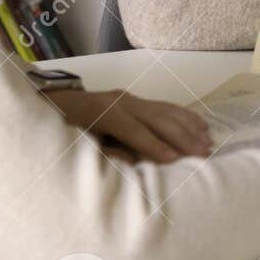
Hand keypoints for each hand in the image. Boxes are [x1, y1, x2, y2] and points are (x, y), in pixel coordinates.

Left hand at [46, 89, 211, 163]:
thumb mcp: (74, 146)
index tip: (174, 160)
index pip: (132, 130)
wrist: (52, 106)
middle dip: (181, 137)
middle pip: (156, 118)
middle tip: (203, 153)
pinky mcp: (136, 100)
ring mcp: (129, 98)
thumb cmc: (62, 131)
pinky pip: (166, 107)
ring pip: (165, 111)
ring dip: (188, 127)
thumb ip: (102, 154)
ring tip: (207, 142)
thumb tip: (132, 161)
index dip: (153, 145)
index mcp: (101, 111)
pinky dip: (185, 116)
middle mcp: (119, 100)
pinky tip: (201, 125)